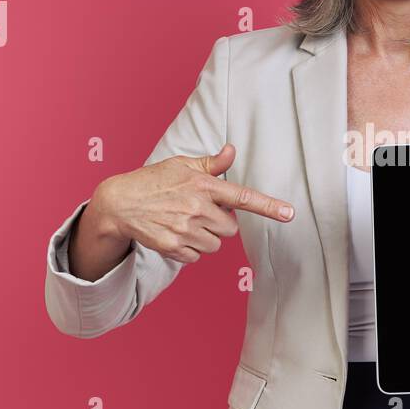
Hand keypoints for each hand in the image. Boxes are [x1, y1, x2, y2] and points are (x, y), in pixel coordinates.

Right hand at [98, 143, 294, 263]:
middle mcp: (197, 207)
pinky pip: (197, 257)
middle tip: (200, 213)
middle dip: (220, 223)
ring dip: (205, 238)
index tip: (290, 214)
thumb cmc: (154, 181)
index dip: (269, 206)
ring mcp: (184, 229)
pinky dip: (190, 250)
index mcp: (203, 185)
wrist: (119, 202)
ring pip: (215, 245)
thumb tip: (232, 151)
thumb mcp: (181, 165)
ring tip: (184, 223)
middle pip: (231, 228)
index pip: (243, 197)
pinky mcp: (172, 247)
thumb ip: (210, 164)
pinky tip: (175, 235)